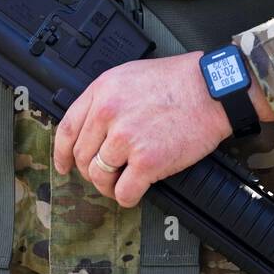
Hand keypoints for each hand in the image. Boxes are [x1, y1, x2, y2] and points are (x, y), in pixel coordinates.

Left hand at [53, 51, 233, 207]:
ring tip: (122, 183)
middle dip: (91, 171)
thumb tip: (93, 127)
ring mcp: (126, 138)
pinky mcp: (147, 161)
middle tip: (106, 174)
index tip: (64, 165)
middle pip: (83, 157)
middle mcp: (108, 113)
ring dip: (109, 186)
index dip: (62, 153)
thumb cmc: (178, 81)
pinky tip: (136, 191)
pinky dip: (127, 197)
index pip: (67, 128)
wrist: (211, 89)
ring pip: (99, 177)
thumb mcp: (130, 76)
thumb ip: (107, 99)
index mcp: (102, 91)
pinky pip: (124, 192)